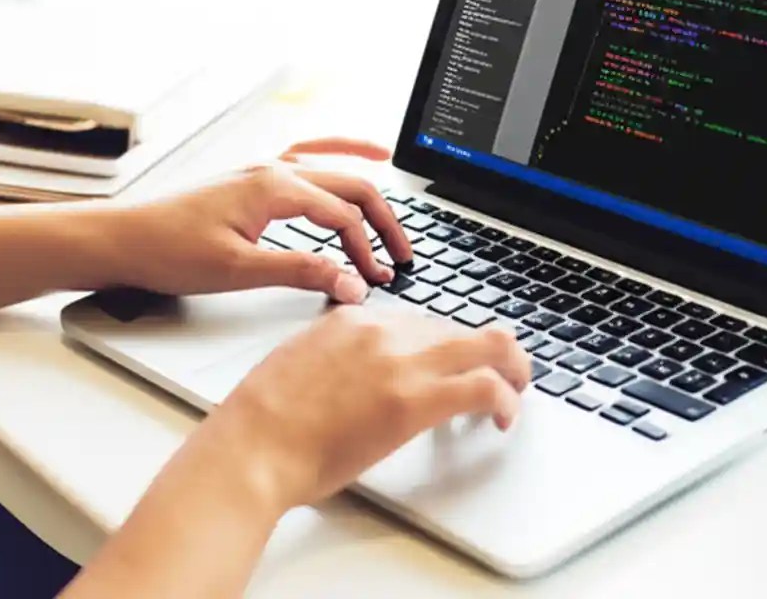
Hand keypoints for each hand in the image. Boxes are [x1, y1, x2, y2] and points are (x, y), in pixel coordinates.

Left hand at [107, 138, 412, 302]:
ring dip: (367, 191)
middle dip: (383, 223)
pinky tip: (355, 156)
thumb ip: (301, 272)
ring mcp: (262, 170)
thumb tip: (350, 283)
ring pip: (333, 170)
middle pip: (350, 186)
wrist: (119, 239)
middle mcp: (273, 170)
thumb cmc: (168, 252)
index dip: (367, 250)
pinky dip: (337, 154)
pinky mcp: (250, 180)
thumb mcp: (239, 270)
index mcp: (274, 188)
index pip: (343, 215)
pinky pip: (306, 157)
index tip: (377, 280)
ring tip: (396, 209)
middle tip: (403, 257)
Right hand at [208, 306, 531, 510]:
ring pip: (488, 346)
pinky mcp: (417, 400)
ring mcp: (402, 362)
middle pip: (458, 327)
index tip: (453, 365)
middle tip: (503, 374)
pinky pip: (484, 386)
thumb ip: (337, 358)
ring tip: (514, 392)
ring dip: (510, 369)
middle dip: (488, 352)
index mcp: (352, 318)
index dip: (445, 347)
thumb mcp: (299, 364)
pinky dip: (504, 399)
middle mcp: (382, 330)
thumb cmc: (263, 422)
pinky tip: (502, 417)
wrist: (252, 447)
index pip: (421, 321)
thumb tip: (359, 377)